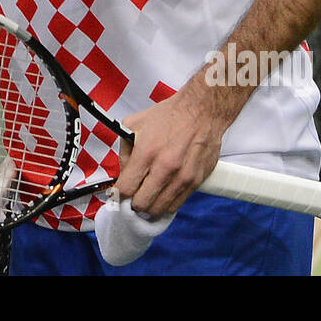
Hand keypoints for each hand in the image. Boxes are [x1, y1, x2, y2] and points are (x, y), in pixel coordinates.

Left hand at [115, 75, 229, 218]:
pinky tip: (162, 196)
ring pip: (159, 208)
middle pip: (141, 203)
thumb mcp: (135, 124)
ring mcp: (182, 176)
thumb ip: (125, 150)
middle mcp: (165, 167)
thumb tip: (124, 173)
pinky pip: (176, 205)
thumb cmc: (168, 116)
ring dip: (149, 207)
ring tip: (147, 199)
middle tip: (133, 197)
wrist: (202, 111)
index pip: (126, 188)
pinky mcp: (196, 181)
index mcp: (146, 152)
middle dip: (133, 203)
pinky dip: (166, 204)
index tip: (119, 194)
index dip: (119, 194)